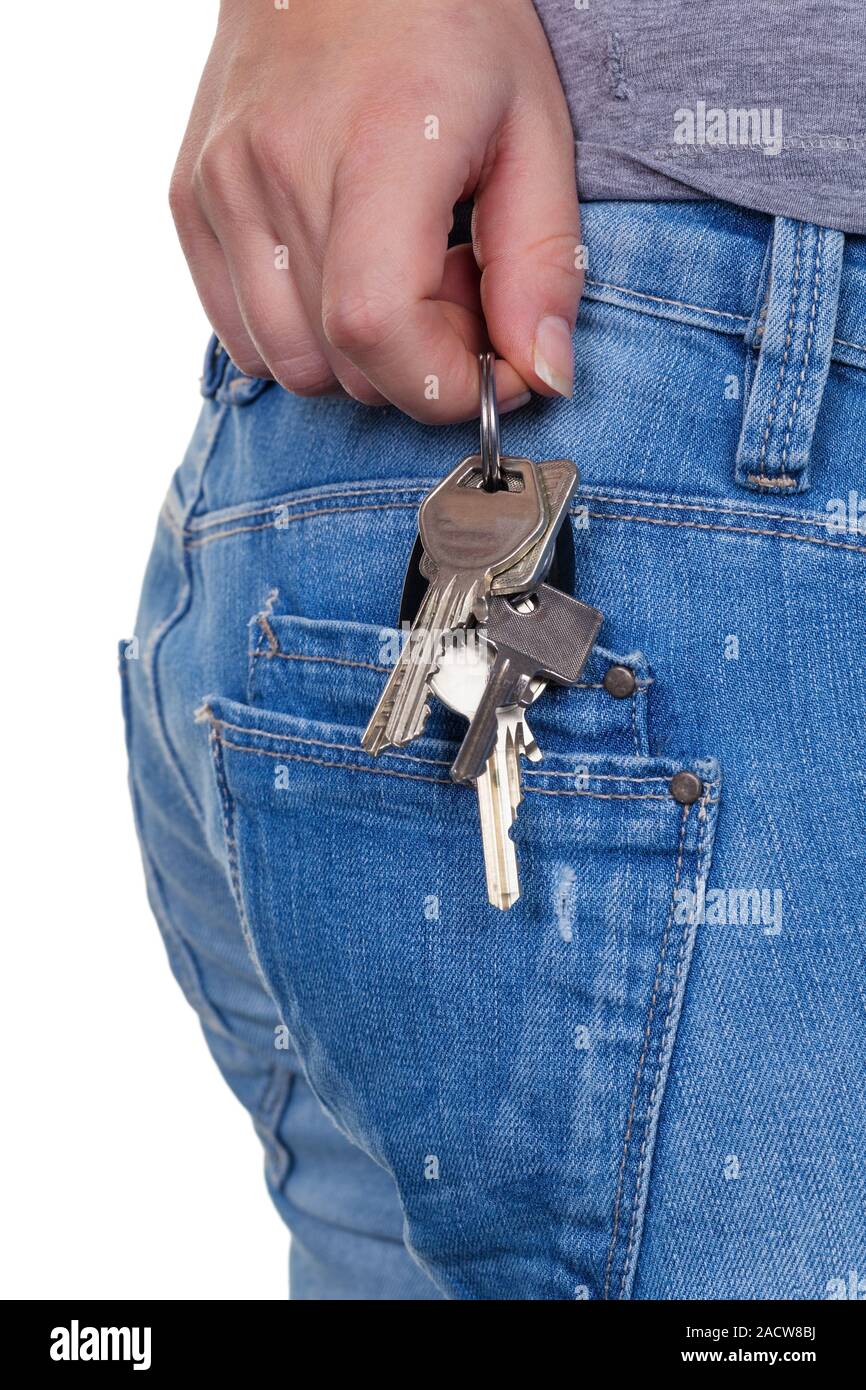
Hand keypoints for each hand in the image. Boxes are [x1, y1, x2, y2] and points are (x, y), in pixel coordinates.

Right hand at [169, 0, 580, 420]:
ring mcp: (220, 187)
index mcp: (376, 146)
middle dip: (419, 364)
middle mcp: (276, 169)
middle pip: (343, 366)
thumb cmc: (450, 22)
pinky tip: (345, 269)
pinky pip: (242, 335)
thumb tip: (541, 374)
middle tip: (459, 284)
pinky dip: (303, 336)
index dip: (445, 385)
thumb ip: (543, 261)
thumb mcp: (535, 128)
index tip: (498, 367)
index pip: (378, 331)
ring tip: (402, 273)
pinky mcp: (189, 200)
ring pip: (290, 367)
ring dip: (360, 358)